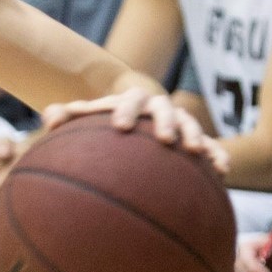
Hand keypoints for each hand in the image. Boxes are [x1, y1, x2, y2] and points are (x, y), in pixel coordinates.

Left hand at [40, 82, 228, 175]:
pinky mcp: (194, 142)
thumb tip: (49, 118)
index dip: (125, 110)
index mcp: (131, 101)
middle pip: (164, 109)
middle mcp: (157, 109)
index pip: (128, 100)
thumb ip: (67, 117)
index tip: (119, 126)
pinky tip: (222, 171)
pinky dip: (217, 155)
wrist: (134, 124)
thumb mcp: (87, 121)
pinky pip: (210, 147)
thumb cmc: (105, 126)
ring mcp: (179, 123)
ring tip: (196, 152)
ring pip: (191, 125)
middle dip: (165, 121)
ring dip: (195, 136)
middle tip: (163, 138)